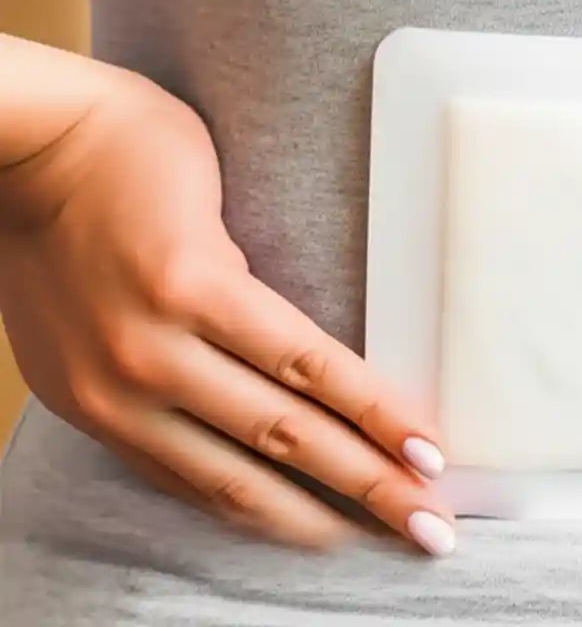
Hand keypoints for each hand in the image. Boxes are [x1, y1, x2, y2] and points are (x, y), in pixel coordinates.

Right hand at [0, 60, 454, 554]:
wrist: (20, 152)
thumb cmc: (135, 151)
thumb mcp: (218, 199)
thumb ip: (261, 288)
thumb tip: (323, 365)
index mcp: (194, 285)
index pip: (313, 370)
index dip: (379, 419)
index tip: (433, 459)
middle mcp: (151, 349)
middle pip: (284, 434)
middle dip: (367, 485)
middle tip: (430, 526)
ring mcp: (112, 389)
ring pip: (229, 474)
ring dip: (310, 516)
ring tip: (371, 538)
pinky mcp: (85, 408)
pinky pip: (174, 473)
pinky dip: (235, 501)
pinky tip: (284, 519)